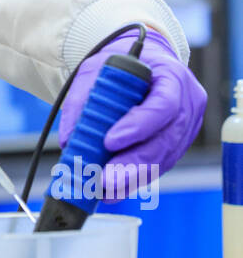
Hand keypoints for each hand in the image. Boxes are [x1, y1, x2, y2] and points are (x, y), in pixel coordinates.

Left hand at [58, 28, 206, 199]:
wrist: (142, 66)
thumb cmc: (122, 66)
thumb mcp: (97, 70)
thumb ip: (83, 100)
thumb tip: (70, 139)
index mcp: (172, 77)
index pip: (162, 105)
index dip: (138, 126)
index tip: (110, 141)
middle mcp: (187, 104)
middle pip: (165, 140)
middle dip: (133, 164)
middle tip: (106, 179)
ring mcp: (187, 128)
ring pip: (163, 159)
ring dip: (132, 178)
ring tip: (105, 190)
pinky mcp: (178, 145)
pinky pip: (159, 166)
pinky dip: (135, 180)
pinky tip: (114, 191)